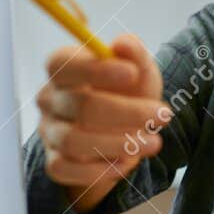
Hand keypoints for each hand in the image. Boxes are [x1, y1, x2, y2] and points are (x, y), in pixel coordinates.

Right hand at [36, 33, 171, 213]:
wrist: (123, 132)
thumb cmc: (128, 94)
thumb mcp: (140, 72)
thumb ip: (135, 55)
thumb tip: (123, 43)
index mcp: (64, 69)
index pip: (65, 64)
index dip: (96, 69)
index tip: (132, 74)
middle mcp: (50, 98)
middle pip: (80, 105)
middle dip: (127, 112)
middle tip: (164, 116)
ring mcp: (49, 131)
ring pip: (74, 141)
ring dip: (119, 144)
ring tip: (153, 143)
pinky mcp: (54, 161)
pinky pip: (66, 169)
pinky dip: (99, 170)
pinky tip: (125, 163)